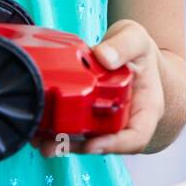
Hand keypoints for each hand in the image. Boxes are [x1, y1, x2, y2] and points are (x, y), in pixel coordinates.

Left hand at [32, 19, 164, 156]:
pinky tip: (39, 126)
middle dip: (77, 146)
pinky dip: (56, 128)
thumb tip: (105, 57)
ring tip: (39, 139)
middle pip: (105, 142)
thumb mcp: (136, 38)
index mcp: (146, 107)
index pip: (136, 136)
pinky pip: (75, 126)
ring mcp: (106, 120)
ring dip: (61, 142)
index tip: (92, 143)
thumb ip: (124, 45)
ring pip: (86, 139)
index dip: (114, 145)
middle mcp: (126, 120)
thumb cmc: (138, 50)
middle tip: (52, 144)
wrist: (130, 51)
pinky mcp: (88, 115)